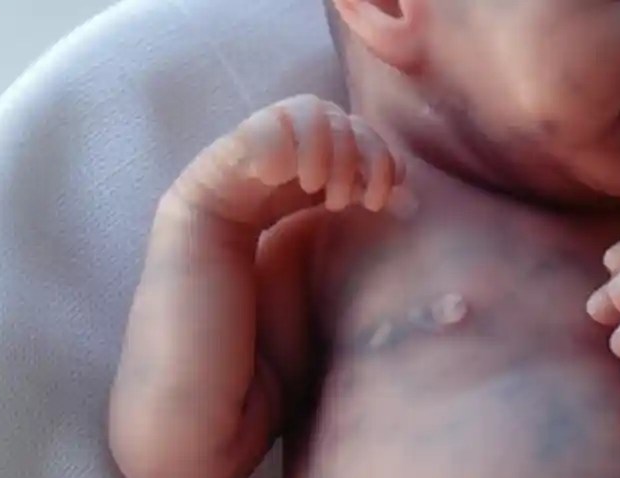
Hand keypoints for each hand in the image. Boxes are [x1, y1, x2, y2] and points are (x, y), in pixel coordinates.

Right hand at [171, 94, 404, 227]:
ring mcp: (272, 127)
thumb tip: (407, 195)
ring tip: (311, 188)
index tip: (373, 200)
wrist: (213, 226)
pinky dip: (281, 150)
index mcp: (328, 141)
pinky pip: (269, 124)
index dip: (380, 161)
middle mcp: (303, 128)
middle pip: (345, 120)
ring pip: (312, 110)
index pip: (368, 132)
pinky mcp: (241, 137)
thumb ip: (364, 193)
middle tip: (339, 201)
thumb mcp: (330, 202)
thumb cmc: (277, 213)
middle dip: (353, 163)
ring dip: (322, 153)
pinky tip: (276, 177)